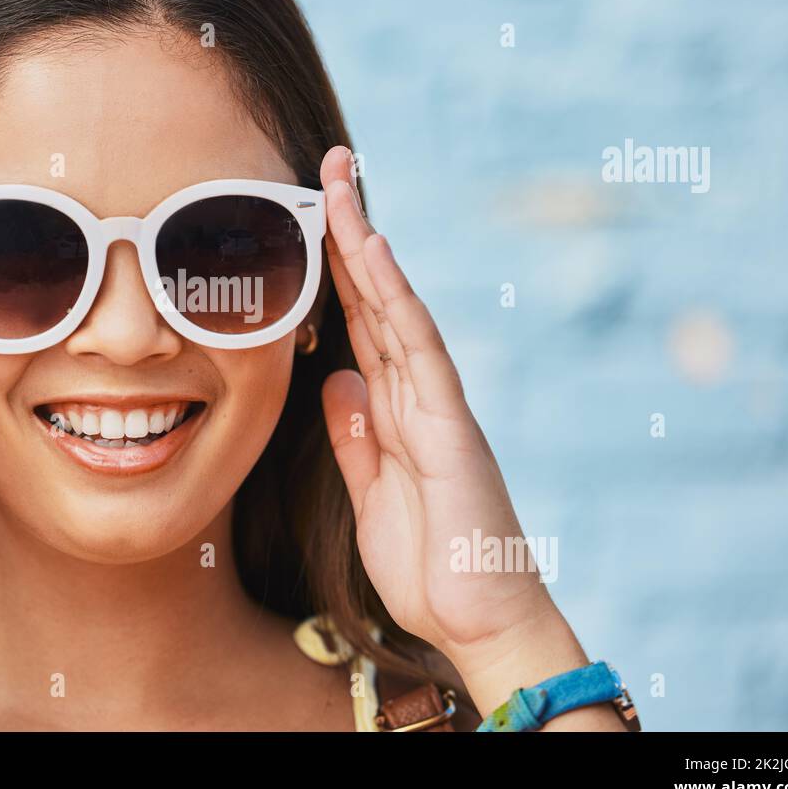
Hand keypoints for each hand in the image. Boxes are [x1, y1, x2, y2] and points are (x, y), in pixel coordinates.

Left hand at [317, 146, 555, 663]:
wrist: (481, 620)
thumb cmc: (431, 563)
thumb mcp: (370, 494)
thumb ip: (355, 437)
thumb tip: (337, 380)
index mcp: (396, 410)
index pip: (359, 324)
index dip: (333, 269)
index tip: (306, 217)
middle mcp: (418, 394)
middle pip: (377, 298)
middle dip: (348, 233)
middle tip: (325, 168)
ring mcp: (437, 405)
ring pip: (396, 306)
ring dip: (365, 244)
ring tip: (337, 184)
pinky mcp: (451, 426)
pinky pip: (419, 348)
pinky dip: (396, 297)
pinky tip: (372, 251)